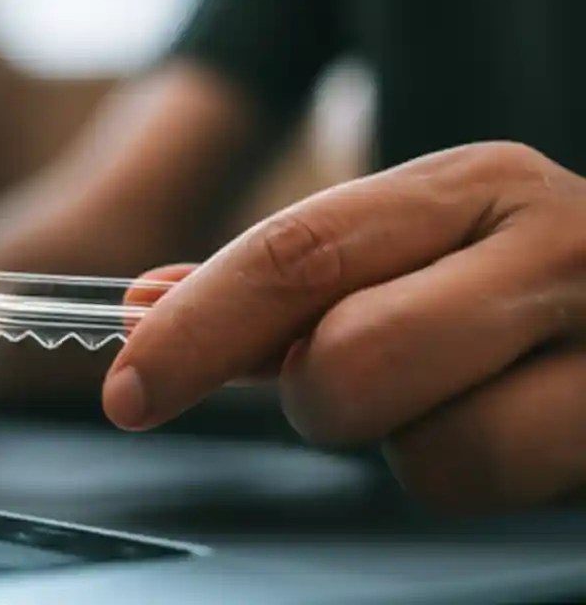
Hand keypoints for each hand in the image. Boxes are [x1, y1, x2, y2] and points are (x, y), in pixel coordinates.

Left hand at [108, 142, 585, 509]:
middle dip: (319, 397)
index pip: (298, 252)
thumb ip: (282, 287)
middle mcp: (551, 245)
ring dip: (415, 443)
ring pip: (440, 450)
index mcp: (472, 185)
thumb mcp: (415, 254)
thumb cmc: (517, 289)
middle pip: (353, 355)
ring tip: (458, 402)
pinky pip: (502, 489)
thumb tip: (145, 307)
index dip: (197, 329)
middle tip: (346, 386)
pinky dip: (480, 476)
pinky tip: (512, 428)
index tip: (131, 388)